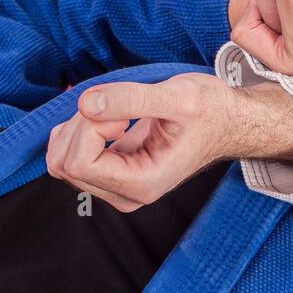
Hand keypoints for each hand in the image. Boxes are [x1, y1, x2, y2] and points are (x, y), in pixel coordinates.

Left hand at [45, 74, 292, 211]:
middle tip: (119, 109)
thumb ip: (130, 99)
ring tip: (118, 112)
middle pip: (65, 162)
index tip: (121, 111)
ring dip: (80, 125)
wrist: (230, 121)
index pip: (79, 162)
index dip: (89, 126)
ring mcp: (117, 187)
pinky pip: (71, 154)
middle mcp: (126, 195)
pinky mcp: (112, 174)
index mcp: (142, 184)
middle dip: (82, 125)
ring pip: (63, 158)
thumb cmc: (213, 112)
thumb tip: (86, 104)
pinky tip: (112, 117)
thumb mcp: (179, 97)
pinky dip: (81, 128)